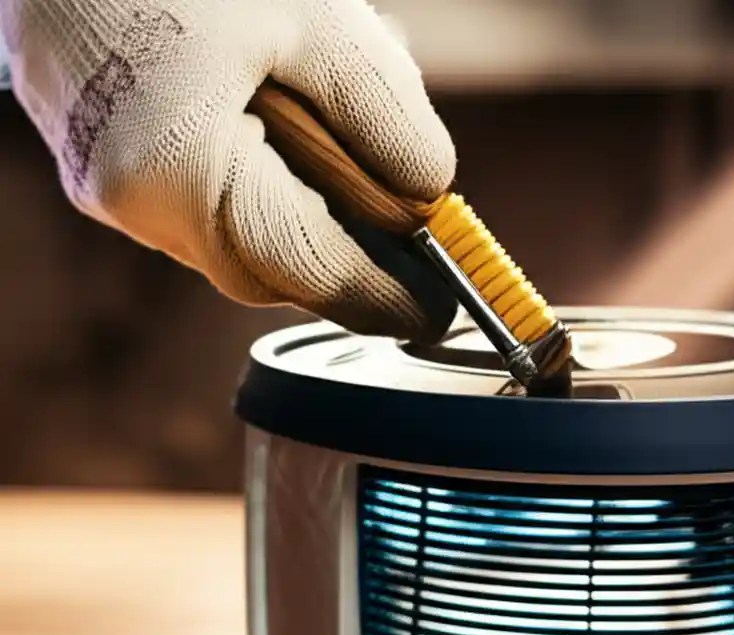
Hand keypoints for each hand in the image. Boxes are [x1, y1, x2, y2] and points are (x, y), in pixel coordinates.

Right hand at [0, 0, 458, 340]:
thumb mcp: (315, 21)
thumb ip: (382, 113)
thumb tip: (427, 192)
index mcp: (173, 171)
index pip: (305, 267)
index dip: (380, 294)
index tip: (435, 313)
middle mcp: (130, 199)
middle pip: (267, 266)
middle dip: (345, 254)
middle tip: (410, 233)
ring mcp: (109, 181)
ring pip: (236, 234)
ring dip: (307, 208)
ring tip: (345, 131)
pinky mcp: (105, 154)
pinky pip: (204, 197)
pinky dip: (265, 178)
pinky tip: (294, 114)